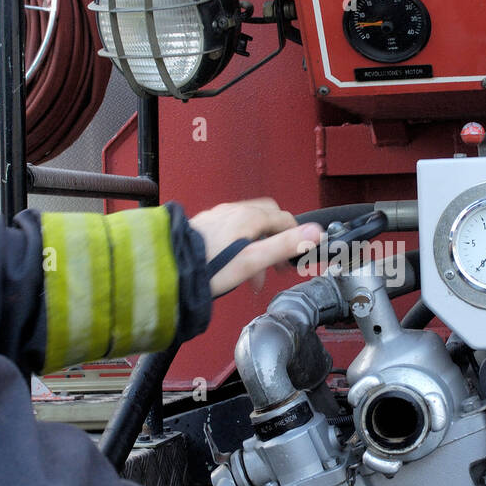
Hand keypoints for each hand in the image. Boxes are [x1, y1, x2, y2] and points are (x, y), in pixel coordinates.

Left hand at [190, 198, 323, 296]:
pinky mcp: (204, 225)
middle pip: (267, 217)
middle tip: (279, 262)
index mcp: (249, 216)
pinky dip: (240, 245)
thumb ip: (285, 245)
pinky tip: (234, 264)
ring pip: (247, 225)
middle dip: (276, 238)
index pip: (284, 218)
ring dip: (258, 246)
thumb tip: (316, 232)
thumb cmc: (208, 268)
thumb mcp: (253, 260)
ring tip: (255, 274)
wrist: (169, 268)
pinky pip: (230, 229)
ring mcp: (217, 216)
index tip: (298, 255)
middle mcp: (233, 211)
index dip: (297, 236)